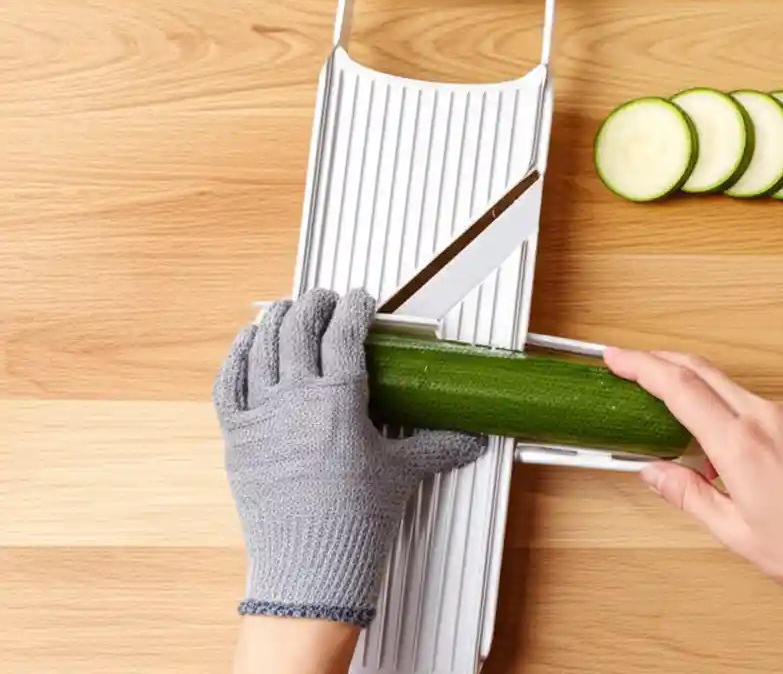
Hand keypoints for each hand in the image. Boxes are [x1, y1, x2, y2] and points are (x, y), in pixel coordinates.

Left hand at [213, 288, 484, 627]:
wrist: (310, 567)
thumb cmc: (355, 523)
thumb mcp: (401, 473)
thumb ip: (436, 447)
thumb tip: (469, 439)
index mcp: (339, 402)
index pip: (343, 333)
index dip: (353, 308)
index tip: (361, 300)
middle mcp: (295, 400)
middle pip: (298, 329)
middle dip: (314, 305)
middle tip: (326, 300)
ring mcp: (262, 417)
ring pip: (261, 347)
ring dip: (275, 320)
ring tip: (287, 308)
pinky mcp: (238, 438)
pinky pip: (229, 382)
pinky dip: (237, 355)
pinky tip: (246, 341)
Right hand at [605, 348, 782, 673]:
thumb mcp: (737, 532)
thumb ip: (690, 495)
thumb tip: (655, 473)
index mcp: (741, 443)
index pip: (679, 387)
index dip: (642, 366)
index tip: (617, 357)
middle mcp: (767, 418)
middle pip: (703, 371)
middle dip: (662, 362)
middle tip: (632, 366)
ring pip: (731, 387)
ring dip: (697, 388)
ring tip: (675, 417)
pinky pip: (757, 405)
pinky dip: (731, 411)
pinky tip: (727, 444)